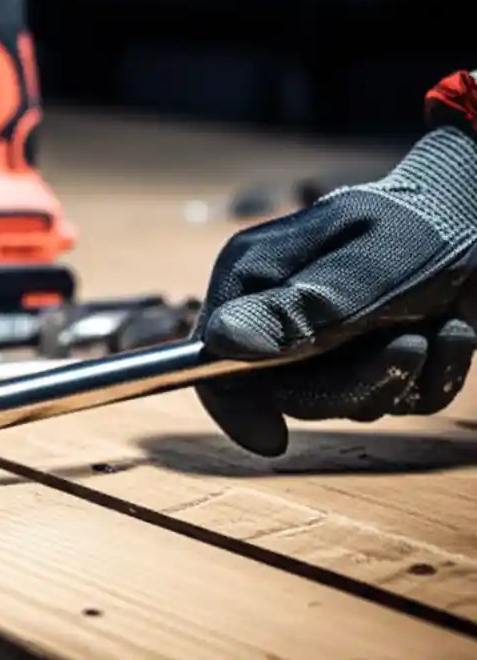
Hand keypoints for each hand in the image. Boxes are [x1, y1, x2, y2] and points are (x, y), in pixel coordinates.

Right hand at [194, 126, 476, 456]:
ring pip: (342, 404)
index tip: (275, 439)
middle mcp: (277, 312)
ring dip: (400, 376)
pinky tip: (452, 331)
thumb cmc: (423, 225)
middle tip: (409, 344)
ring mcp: (324, 340)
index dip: (234, 405)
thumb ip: (295, 310)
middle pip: (283, 394)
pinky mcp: (370, 358)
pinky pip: (392, 400)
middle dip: (354, 384)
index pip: (211, 356)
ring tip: (439, 326)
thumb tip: (222, 343)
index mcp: (254, 278)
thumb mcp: (362, 270)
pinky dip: (432, 377)